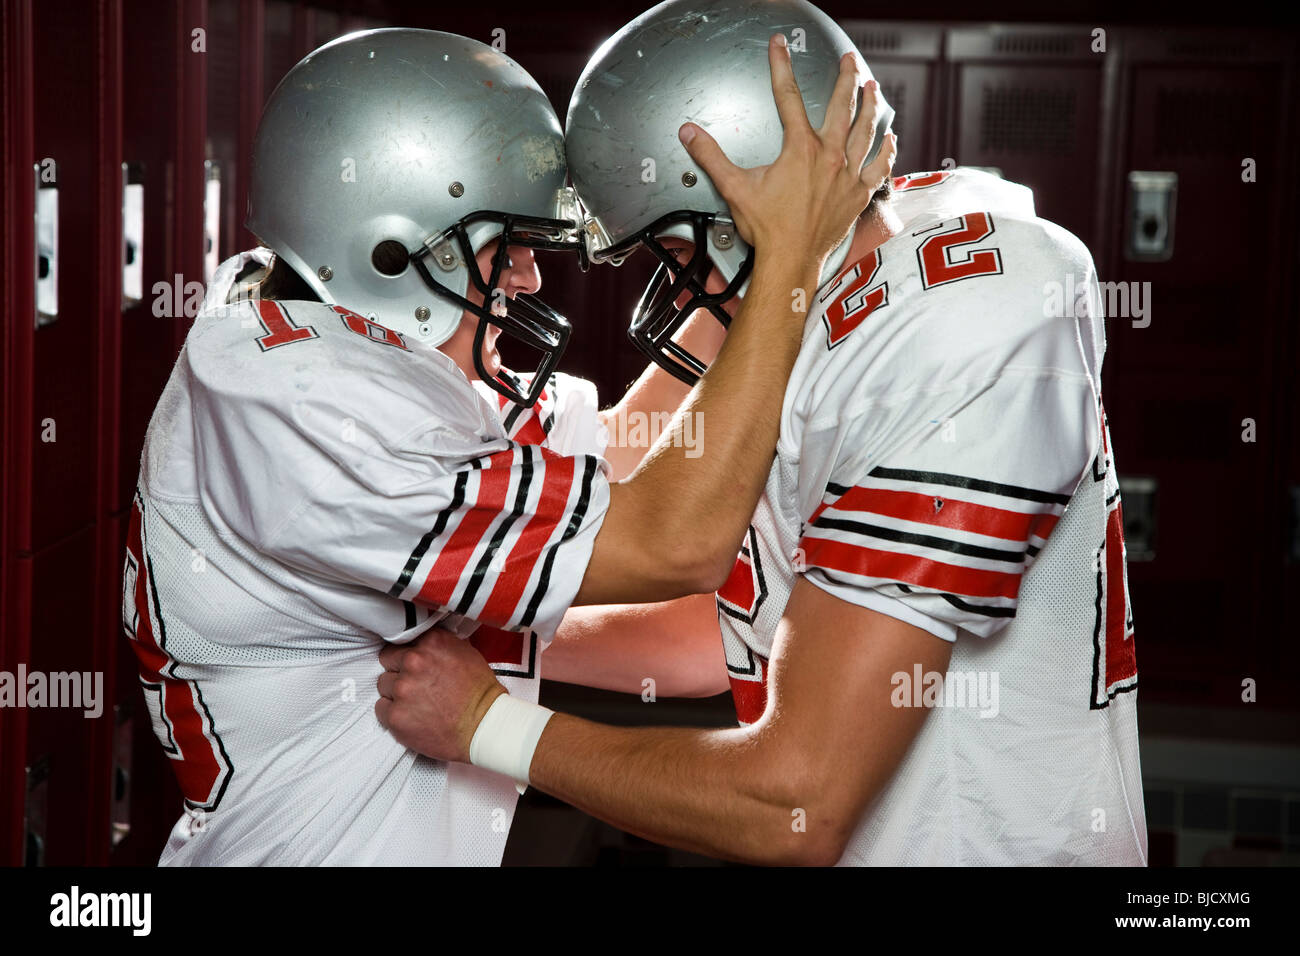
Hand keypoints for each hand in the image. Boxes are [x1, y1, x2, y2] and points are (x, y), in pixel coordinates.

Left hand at [375, 628, 505, 762]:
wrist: (484, 726)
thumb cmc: (479, 692)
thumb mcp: (465, 652)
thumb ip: (439, 644)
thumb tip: (423, 641)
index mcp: (431, 642)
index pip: (401, 641)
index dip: (408, 654)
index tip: (414, 664)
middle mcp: (414, 661)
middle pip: (388, 660)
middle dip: (399, 671)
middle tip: (416, 685)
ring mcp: (402, 689)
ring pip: (384, 684)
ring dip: (395, 692)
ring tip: (417, 702)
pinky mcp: (395, 715)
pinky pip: (381, 708)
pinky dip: (393, 713)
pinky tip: (412, 716)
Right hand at [678, 35, 896, 268]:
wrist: (790, 260)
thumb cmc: (768, 229)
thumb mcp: (735, 187)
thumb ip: (712, 157)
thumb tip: (691, 135)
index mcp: (800, 149)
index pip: (788, 97)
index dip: (781, 67)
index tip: (780, 47)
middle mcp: (830, 157)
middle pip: (842, 107)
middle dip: (845, 79)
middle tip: (848, 61)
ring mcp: (848, 176)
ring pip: (866, 131)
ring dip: (870, 106)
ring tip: (873, 88)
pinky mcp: (858, 195)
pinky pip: (879, 167)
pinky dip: (886, 151)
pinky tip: (891, 138)